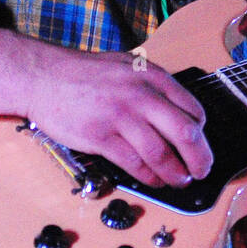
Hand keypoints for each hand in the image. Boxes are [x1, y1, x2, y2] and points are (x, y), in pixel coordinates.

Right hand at [24, 48, 211, 189]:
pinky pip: (134, 163)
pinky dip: (149, 177)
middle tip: (202, 171)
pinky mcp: (101, 136)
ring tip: (180, 180)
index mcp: (152, 76)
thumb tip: (180, 114)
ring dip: (175, 173)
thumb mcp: (128, 66)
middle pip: (184, 133)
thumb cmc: (86, 74)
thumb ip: (154, 86)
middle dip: (199, 158)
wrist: (45, 77)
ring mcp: (120, 116)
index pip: (192, 109)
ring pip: (160, 153)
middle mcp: (140, 95)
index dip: (201, 133)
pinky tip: (154, 181)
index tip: (200, 145)